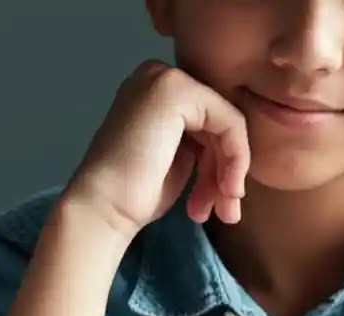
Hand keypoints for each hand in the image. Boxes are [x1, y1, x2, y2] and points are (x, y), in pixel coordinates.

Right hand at [63, 59, 250, 241]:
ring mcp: (165, 79)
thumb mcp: (179, 159)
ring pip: (229, 123)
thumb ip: (204, 142)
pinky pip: (230, 122)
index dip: (219, 163)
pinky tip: (223, 190)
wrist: (104, 207)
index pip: (208, 119)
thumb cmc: (135, 194)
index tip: (216, 203)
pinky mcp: (176, 91)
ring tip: (223, 212)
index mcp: (154, 91)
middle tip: (225, 212)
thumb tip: (240, 148)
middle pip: (219, 120)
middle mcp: (157, 75)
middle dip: (226, 170)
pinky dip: (235, 159)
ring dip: (231, 172)